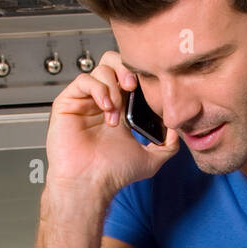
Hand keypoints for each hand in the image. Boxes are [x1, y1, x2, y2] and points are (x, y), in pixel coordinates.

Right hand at [44, 50, 180, 197]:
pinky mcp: (68, 102)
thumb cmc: (113, 174)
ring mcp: (85, 102)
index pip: (128, 78)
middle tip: (133, 86)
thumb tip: (177, 129)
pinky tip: (105, 107)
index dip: (139, 77)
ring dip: (113, 88)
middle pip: (113, 64)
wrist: (91, 183)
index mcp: (119, 110)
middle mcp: (101, 103)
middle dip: (125, 70)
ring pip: (100, 70)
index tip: (148, 89)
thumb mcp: (151, 159)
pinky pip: (84, 80)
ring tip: (115, 111)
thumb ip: (168, 145)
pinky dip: (98, 89)